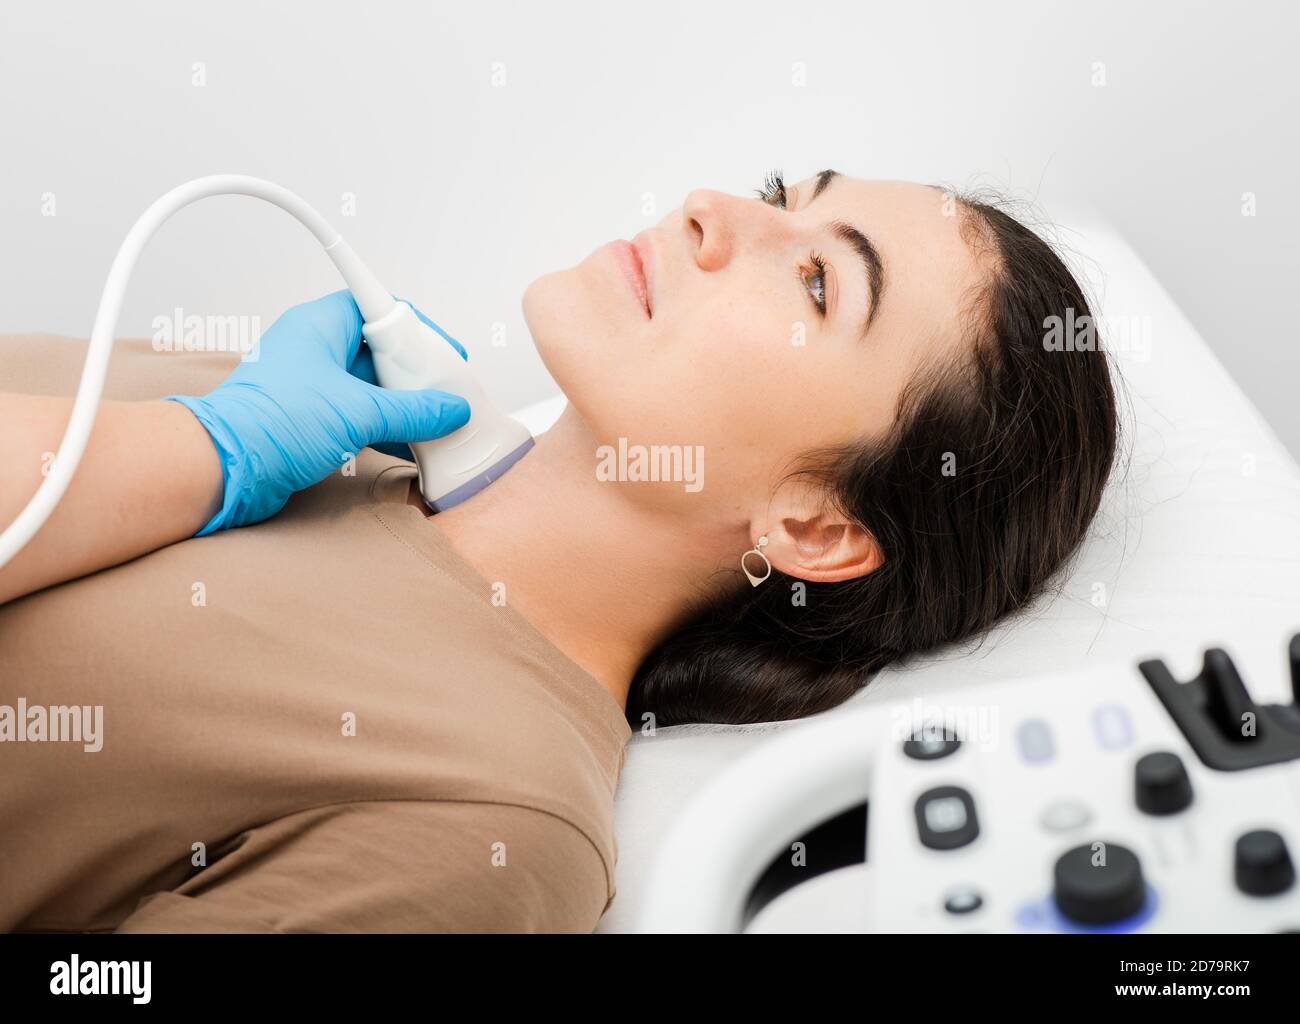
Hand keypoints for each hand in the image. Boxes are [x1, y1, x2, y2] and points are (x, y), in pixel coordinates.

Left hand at [166, 290, 470, 533]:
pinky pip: (358, 413)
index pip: (379, 307)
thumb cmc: (272, 423)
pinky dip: (385, 425)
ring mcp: (311, 384)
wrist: (225, 468)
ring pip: (370, 385)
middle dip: (416, 373)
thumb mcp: (359, 412)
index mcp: (321, 325)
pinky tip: (410, 443)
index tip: (443, 349)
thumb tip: (450, 410)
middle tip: (444, 392)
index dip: (416, 327)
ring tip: (434, 420)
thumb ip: (414, 411)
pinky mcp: (309, 418)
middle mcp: (314, 349)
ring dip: (402, 404)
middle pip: (381, 350)